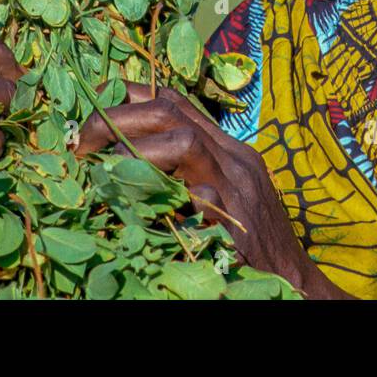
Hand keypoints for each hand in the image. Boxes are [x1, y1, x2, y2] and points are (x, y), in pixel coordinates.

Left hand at [76, 82, 351, 298]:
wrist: (294, 282)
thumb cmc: (251, 242)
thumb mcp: (225, 193)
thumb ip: (187, 172)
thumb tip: (127, 157)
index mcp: (229, 150)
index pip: (175, 101)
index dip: (129, 95)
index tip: (93, 106)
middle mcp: (234, 161)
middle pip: (171, 112)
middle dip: (117, 119)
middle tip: (81, 144)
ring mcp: (236, 191)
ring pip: (185, 143)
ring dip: (135, 153)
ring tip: (105, 173)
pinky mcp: (235, 225)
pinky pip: (198, 201)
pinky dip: (164, 201)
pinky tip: (137, 212)